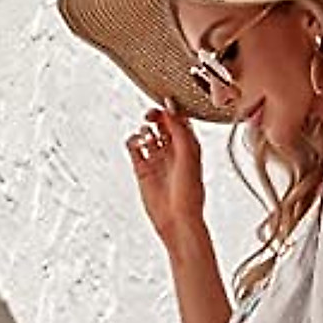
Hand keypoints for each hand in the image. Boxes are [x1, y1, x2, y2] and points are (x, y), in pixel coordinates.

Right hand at [124, 99, 205, 242]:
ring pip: (147, 134)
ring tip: (147, 137)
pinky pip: (134, 148)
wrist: (177, 219)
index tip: (165, 102)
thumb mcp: (188, 155)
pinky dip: (133, 141)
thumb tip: (170, 106)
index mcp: (189, 146)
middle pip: (161, 123)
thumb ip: (179, 129)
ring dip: (145, 129)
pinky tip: (137, 144)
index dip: (171, 109)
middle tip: (151, 116)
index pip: (179, 119)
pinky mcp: (143, 170)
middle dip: (155, 115)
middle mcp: (173, 151)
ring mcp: (157, 160)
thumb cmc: (189, 193)